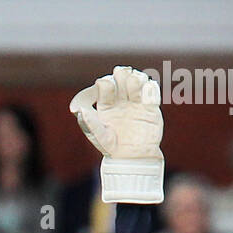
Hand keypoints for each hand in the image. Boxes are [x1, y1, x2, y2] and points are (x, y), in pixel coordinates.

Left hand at [69, 66, 163, 203]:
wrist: (135, 159)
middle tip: (122, 73)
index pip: (105, 86)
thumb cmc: (114, 149)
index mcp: (106, 104)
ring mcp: (136, 102)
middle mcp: (121, 100)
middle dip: (122, 75)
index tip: (107, 85)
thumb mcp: (100, 137)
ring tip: (136, 81)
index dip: (106, 82)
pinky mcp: (151, 107)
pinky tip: (147, 88)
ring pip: (137, 82)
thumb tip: (80, 110)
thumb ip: (90, 123)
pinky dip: (150, 88)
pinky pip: (152, 92)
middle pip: (122, 79)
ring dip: (137, 78)